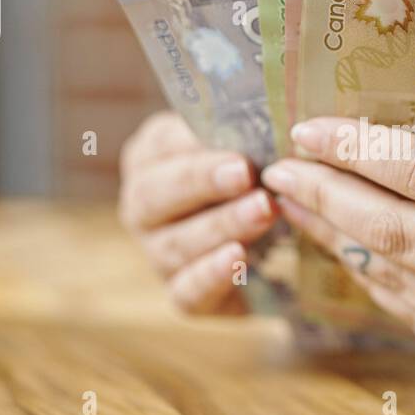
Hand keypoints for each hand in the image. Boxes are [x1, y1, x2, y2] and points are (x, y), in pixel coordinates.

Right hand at [118, 111, 277, 314]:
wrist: (271, 234)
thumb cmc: (255, 171)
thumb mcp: (248, 144)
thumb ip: (247, 133)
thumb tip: (270, 120)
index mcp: (152, 156)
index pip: (160, 146)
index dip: (194, 146)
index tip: (232, 143)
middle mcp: (143, 206)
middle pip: (155, 196)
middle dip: (202, 183)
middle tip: (246, 173)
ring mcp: (158, 253)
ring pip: (176, 244)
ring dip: (221, 226)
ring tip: (263, 211)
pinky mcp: (183, 293)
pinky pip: (188, 291)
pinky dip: (211, 276)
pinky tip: (238, 259)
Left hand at [261, 118, 414, 376]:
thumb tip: (369, 155)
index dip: (359, 149)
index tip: (310, 128)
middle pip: (398, 231)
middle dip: (328, 195)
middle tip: (283, 169)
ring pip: (396, 276)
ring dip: (336, 239)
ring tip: (301, 206)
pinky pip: (414, 312)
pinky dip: (374, 277)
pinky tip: (345, 249)